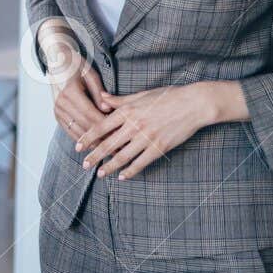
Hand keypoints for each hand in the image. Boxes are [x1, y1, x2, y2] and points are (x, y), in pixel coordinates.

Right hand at [40, 19, 110, 140]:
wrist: (56, 61)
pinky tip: (95, 145)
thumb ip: (99, 93)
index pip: (91, 115)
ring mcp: (57, 110)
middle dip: (102, 138)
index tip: (121, 135)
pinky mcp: (57, 115)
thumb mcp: (90, 74)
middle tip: (119, 148)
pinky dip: (83, 139)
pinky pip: (70, 131)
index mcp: (70, 92)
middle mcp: (61, 103)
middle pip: (85, 126)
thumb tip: (107, 110)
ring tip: (109, 150)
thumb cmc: (77, 65)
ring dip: (93, 142)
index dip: (106, 127)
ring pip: (77, 132)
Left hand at [75, 82, 228, 179]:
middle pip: (108, 144)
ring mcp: (147, 137)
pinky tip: (122, 177)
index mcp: (128, 111)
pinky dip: (131, 171)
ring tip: (100, 174)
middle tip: (84, 165)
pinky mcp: (160, 147)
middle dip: (94, 156)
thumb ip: (120, 100)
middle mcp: (134, 125)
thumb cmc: (168, 97)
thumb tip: (102, 98)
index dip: (88, 138)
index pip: (101, 127)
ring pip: (123, 156)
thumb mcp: (141, 95)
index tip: (78, 147)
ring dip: (109, 167)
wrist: (194, 104)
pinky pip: (141, 162)